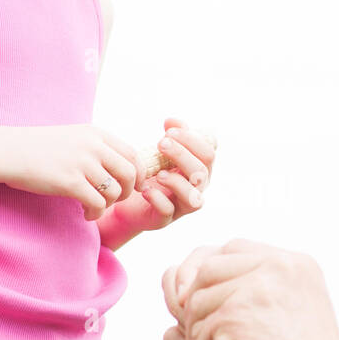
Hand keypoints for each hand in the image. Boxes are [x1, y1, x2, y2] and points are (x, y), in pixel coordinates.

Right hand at [2, 124, 140, 219]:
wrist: (7, 151)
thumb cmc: (38, 148)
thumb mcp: (73, 138)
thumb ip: (96, 148)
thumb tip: (121, 168)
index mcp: (96, 134)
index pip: (133, 154)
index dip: (138, 174)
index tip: (132, 187)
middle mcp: (93, 146)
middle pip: (130, 173)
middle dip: (127, 192)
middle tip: (114, 200)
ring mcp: (82, 163)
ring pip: (115, 191)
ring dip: (109, 205)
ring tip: (95, 207)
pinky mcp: (70, 182)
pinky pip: (98, 204)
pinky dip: (96, 213)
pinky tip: (86, 214)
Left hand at [111, 117, 215, 233]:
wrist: (129, 201)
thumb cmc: (152, 172)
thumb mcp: (161, 152)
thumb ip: (172, 136)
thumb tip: (172, 121)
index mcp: (199, 167)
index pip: (209, 151)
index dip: (193, 139)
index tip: (170, 130)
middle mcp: (197, 187)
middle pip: (201, 170)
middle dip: (182, 154)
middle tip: (161, 143)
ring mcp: (182, 204)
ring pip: (193, 197)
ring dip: (176, 182)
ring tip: (158, 173)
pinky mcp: (165, 218)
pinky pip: (168, 212)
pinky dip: (158, 200)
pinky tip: (146, 190)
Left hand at [161, 238, 338, 339]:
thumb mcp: (269, 332)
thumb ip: (225, 317)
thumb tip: (166, 330)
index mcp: (293, 264)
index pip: (234, 249)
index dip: (206, 271)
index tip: (194, 301)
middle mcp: (277, 266)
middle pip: (208, 266)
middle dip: (191, 300)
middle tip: (193, 334)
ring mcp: (256, 286)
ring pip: (198, 300)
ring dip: (195, 335)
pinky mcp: (236, 313)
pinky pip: (197, 331)